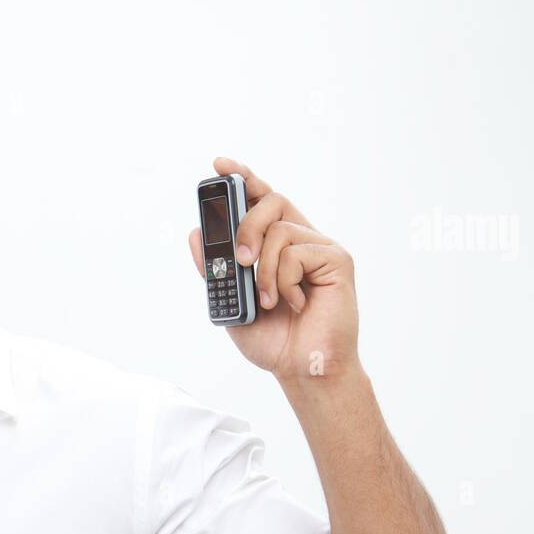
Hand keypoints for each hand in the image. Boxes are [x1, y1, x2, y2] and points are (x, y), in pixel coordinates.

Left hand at [188, 157, 360, 382]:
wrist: (300, 368)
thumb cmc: (272, 338)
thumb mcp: (230, 302)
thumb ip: (214, 269)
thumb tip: (196, 232)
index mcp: (274, 245)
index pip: (259, 200)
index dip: (242, 178)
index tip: (219, 165)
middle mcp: (299, 238)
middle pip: (270, 201)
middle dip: (246, 225)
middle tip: (240, 260)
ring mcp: (319, 247)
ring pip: (279, 230)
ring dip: (263, 270)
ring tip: (267, 300)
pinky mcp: (337, 259)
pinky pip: (298, 251)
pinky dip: (285, 281)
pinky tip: (294, 303)